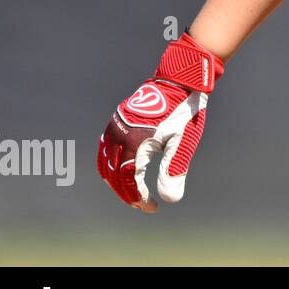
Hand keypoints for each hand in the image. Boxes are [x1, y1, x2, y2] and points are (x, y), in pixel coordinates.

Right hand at [96, 32, 223, 212]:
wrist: (179, 80)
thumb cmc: (184, 112)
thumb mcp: (184, 142)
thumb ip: (174, 170)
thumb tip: (169, 200)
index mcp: (134, 143)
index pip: (128, 181)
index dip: (138, 198)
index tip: (151, 208)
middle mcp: (118, 135)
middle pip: (114, 175)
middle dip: (127, 193)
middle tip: (143, 204)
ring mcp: (114, 126)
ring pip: (106, 162)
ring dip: (116, 180)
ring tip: (133, 192)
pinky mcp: (116, 120)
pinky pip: (105, 148)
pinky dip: (111, 164)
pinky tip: (122, 171)